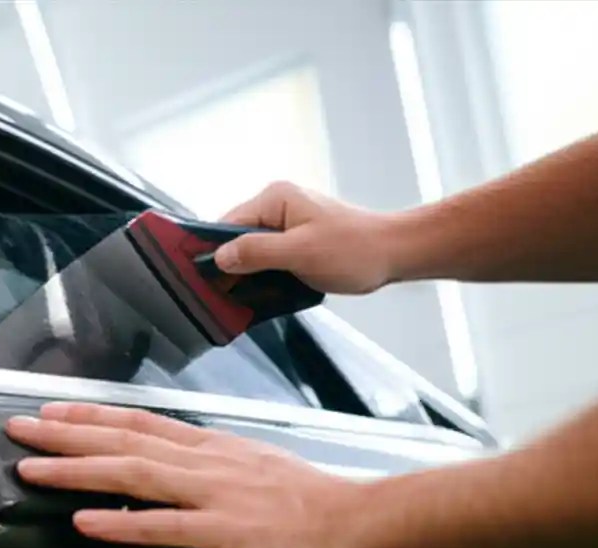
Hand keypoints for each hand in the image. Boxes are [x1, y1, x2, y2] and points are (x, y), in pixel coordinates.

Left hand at [6, 402, 368, 547]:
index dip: (91, 416)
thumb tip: (186, 476)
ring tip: (34, 470)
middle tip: (21, 428)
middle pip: (123, 439)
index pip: (140, 422)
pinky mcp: (223, 531)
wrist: (361, 527)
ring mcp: (212, 494)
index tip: (54, 412)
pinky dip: (120, 523)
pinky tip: (86, 521)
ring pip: (132, 473)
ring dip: (76, 470)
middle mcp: (206, 462)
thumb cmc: (318, 506)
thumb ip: (217, 472)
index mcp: (215, 448)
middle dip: (66, 434)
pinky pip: (161, 526)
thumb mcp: (260, 472)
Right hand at [215, 181, 408, 293]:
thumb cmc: (353, 250)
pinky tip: (260, 293)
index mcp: (275, 199)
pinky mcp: (297, 240)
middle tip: (221, 296)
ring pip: (251, 250)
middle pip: (236, 237)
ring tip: (239, 298)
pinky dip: (263, 275)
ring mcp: (288, 223)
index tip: (202, 279)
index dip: (212, 251)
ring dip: (247, 273)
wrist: (394, 254)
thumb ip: (257, 252)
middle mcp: (277, 206)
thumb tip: (219, 257)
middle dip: (229, 266)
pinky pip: (268, 257)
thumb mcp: (300, 252)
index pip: (227, 223)